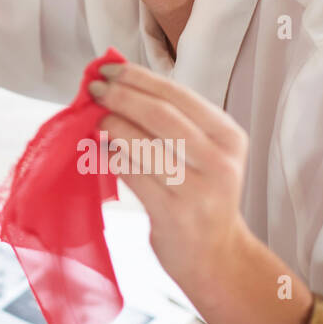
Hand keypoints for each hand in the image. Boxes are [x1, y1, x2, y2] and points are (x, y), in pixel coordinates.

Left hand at [90, 61, 249, 286]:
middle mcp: (218, 162)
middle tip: (95, 89)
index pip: (177, 95)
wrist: (216, 255)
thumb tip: (119, 80)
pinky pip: (132, 175)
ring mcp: (197, 190)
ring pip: (142, 145)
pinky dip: (113, 158)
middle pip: (160, 115)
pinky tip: (103, 151)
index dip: (139, 78)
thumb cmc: (201, 192)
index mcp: (228, 137)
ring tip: (97, 121)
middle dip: (121, 96)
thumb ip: (171, 119)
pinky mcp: (173, 214)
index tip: (109, 68)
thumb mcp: (204, 152)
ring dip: (113, 127)